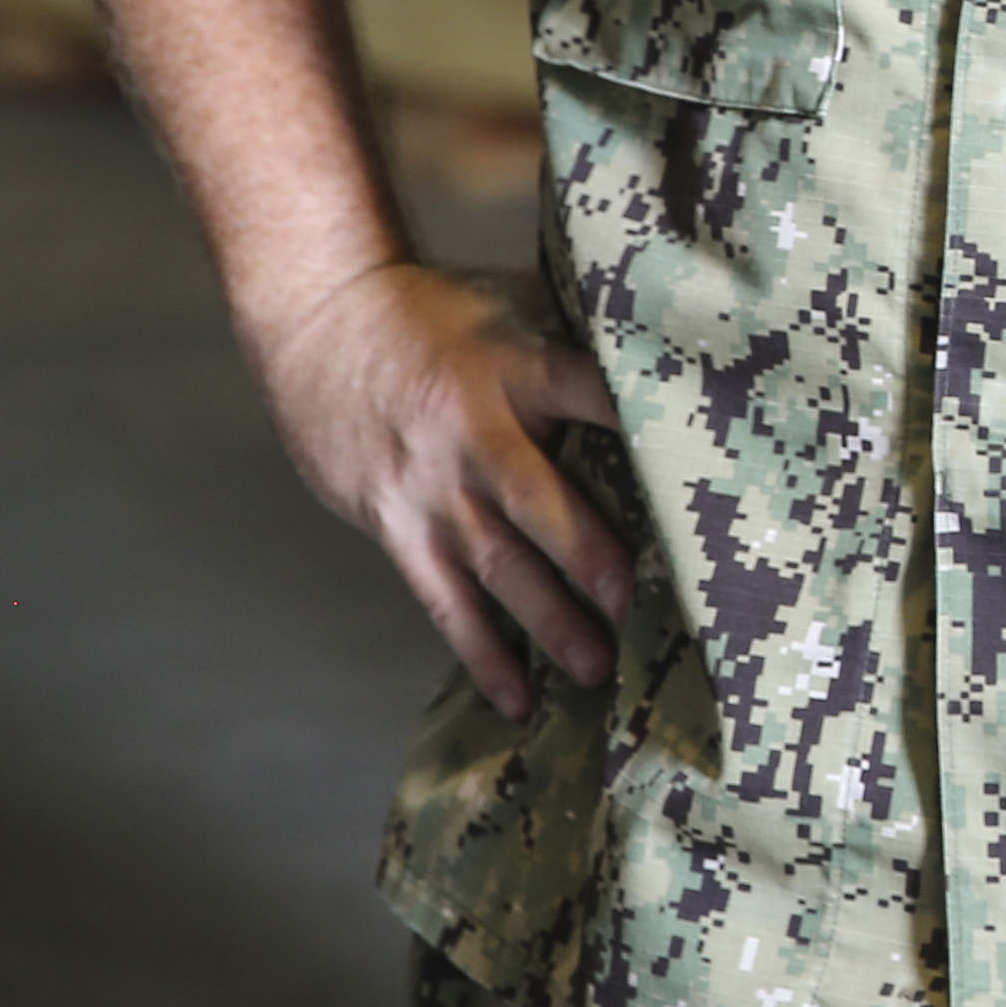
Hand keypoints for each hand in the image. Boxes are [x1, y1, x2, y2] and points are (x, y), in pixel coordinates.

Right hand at [244, 257, 635, 715]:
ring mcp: (430, 486)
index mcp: (513, 366)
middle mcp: (472, 430)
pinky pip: (443, 600)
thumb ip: (572, 347)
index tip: (687, 454)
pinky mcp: (395, 526)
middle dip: (589, 556)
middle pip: (536, 499)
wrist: (318, 321)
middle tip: (638, 605)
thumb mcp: (507, 308)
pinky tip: (517, 698)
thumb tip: (673, 367)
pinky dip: (481, 653)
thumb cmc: (435, 317)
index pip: (583, 389)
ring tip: (596, 670)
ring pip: (495, 564)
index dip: (632, 419)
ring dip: (547, 622)